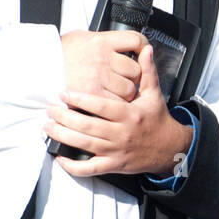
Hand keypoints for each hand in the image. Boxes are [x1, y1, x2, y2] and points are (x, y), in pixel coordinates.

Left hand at [44, 45, 192, 176]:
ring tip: (48, 127)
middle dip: (64, 117)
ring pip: (85, 145)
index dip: (80, 99)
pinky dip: (73, 166)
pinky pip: (90, 168)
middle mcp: (122, 133)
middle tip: (50, 109)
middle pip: (88, 126)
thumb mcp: (154, 94)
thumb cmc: (158, 119)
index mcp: (130, 114)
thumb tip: (146, 50)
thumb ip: (147, 72)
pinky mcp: (114, 165)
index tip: (63, 93)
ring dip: (63, 136)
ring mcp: (117, 151)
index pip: (101, 106)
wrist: (171, 148)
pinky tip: (60, 157)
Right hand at [60, 29, 145, 100]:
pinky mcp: (92, 94)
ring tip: (116, 90)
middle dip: (133, 75)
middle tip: (126, 78)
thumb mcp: (81, 37)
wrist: (37, 68)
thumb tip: (124, 43)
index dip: (142, 46)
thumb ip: (104, 41)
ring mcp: (98, 76)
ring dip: (126, 92)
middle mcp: (102, 57)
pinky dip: (115, 104)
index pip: (135, 40)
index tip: (141, 50)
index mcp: (101, 41)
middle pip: (135, 69)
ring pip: (129, 88)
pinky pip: (116, 101)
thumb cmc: (58, 53)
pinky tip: (108, 100)